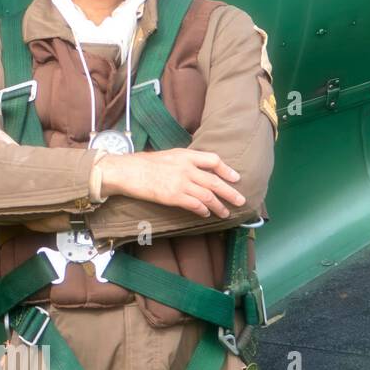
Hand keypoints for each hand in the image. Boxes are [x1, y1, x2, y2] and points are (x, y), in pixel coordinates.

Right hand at [98, 147, 245, 216]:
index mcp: (186, 155)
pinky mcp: (173, 196)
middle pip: (215, 181)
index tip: (236, 177)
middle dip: (230, 192)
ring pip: (207, 195)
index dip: (227, 170)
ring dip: (219, 205)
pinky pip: (194, 204)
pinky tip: (206, 214)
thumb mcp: (168, 156)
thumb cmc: (144, 164)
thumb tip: (196, 170)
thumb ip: (184, 161)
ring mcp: (181, 183)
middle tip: (241, 200)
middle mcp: (187, 168)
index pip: (213, 160)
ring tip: (226, 213)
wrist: (128, 171)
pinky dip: (203, 210)